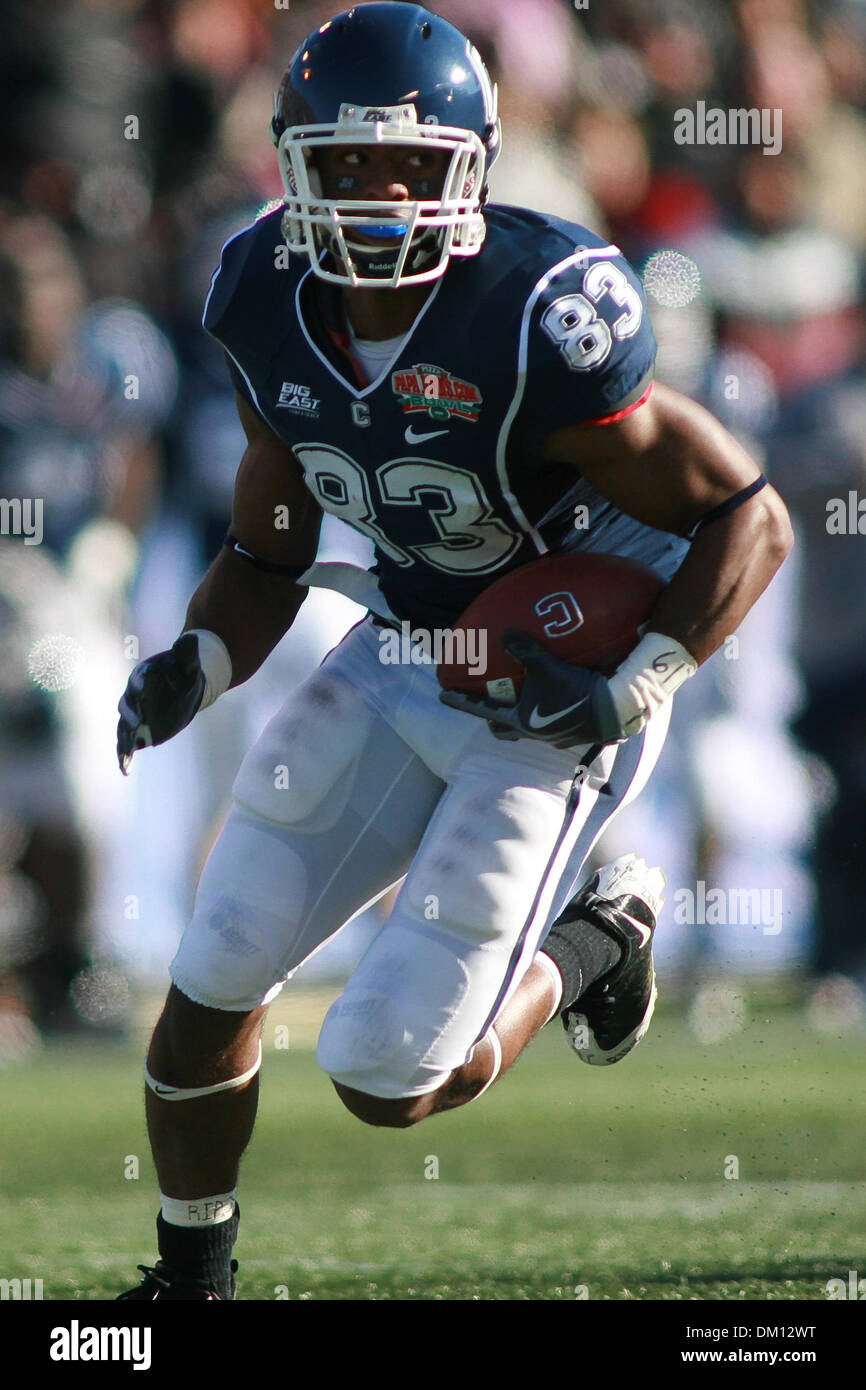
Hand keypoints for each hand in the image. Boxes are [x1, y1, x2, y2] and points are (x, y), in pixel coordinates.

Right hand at [117, 632, 205, 773]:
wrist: (185, 685)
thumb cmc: (185, 670)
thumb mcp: (188, 661)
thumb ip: (186, 651)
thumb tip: (190, 638)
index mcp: (142, 676)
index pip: (137, 680)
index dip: (138, 683)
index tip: (142, 687)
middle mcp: (133, 696)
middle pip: (126, 706)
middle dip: (130, 713)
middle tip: (136, 720)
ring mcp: (134, 715)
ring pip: (123, 728)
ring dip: (123, 739)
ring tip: (126, 751)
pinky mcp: (138, 731)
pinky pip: (128, 745)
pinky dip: (124, 756)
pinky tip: (125, 770)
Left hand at [439, 629, 623, 748]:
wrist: (615, 709)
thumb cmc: (576, 690)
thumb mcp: (547, 667)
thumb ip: (525, 650)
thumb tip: (505, 633)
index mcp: (522, 722)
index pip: (483, 712)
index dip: (462, 702)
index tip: (444, 696)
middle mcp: (536, 734)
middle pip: (506, 730)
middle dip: (496, 720)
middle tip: (490, 707)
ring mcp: (556, 737)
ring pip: (532, 728)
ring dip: (525, 715)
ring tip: (526, 698)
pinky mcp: (576, 733)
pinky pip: (556, 723)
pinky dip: (551, 711)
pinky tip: (559, 697)